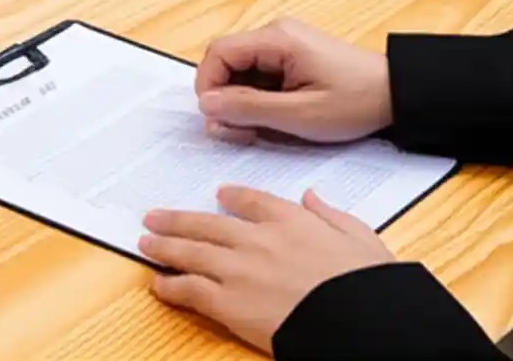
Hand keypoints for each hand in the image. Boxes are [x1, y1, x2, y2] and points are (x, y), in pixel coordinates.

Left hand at [142, 186, 396, 354]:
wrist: (358, 319)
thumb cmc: (367, 283)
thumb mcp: (361, 237)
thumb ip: (331, 215)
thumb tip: (313, 198)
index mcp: (292, 221)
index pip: (253, 201)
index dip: (233, 197)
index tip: (221, 194)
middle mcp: (259, 239)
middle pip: (208, 223)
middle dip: (178, 219)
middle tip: (155, 216)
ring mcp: (240, 270)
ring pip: (191, 252)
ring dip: (165, 246)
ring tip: (146, 241)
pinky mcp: (230, 303)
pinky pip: (191, 290)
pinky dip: (171, 285)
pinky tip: (159, 284)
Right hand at [196, 18, 392, 144]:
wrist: (397, 95)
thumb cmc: (356, 102)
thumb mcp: (299, 114)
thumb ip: (248, 109)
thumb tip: (206, 105)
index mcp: (278, 40)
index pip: (218, 53)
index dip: (208, 86)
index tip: (216, 118)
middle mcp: (276, 35)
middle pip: (226, 62)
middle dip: (224, 98)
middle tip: (237, 132)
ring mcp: (283, 46)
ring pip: (240, 73)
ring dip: (240, 103)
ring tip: (258, 130)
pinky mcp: (290, 59)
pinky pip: (258, 77)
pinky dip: (256, 101)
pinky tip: (271, 121)